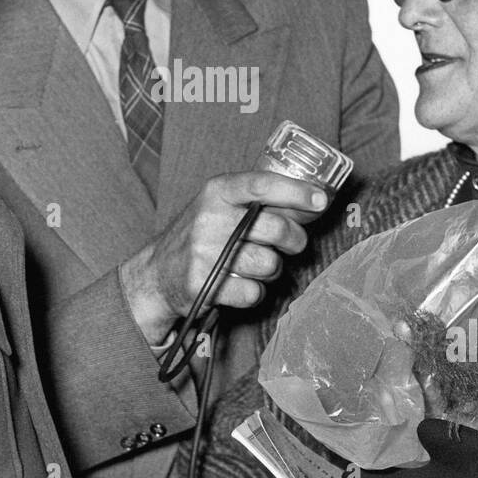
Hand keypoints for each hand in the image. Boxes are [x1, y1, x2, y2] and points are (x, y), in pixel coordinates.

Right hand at [121, 171, 326, 343]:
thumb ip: (258, 201)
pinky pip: (254, 293)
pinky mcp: (204, 285)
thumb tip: (314, 201)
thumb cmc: (201, 235)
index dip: (296, 192)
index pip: (262, 185)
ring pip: (270, 264)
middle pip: (276, 229)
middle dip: (295, 240)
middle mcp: (210, 218)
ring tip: (256, 265)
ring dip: (272, 269)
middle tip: (293, 243)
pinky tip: (239, 284)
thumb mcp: (220, 204)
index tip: (321, 200)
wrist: (157, 273)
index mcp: (217, 191)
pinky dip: (254, 292)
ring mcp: (205, 252)